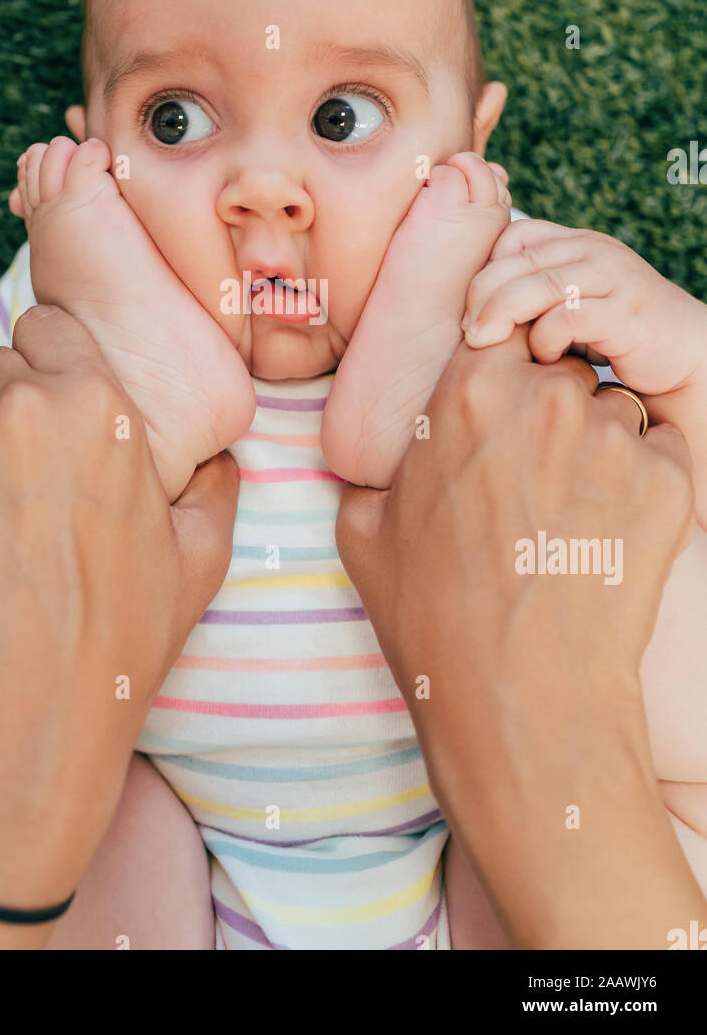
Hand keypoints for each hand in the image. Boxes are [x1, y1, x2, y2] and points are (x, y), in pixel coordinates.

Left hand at [0, 304, 237, 903]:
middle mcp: (20, 409)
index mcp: (98, 404)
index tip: (63, 401)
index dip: (56, 362)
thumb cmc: (123, 638)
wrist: (27, 716)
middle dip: (14, 402)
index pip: (50, 325)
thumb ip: (215, 487)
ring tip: (3, 509)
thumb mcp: (199, 557)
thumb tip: (221, 461)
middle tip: (36, 466)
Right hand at [336, 327, 698, 945]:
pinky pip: (660, 451)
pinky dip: (643, 479)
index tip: (497, 405)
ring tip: (571, 510)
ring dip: (598, 442)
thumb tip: (376, 458)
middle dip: (548, 408)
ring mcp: (613, 439)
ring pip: (614, 408)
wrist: (522, 701)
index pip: (497, 334)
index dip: (498, 369)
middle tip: (532, 474)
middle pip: (559, 370)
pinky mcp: (670, 482)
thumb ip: (374, 468)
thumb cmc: (434, 618)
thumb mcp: (363, 532)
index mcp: (465, 392)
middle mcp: (546, 399)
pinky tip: (609, 531)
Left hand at [462, 218, 706, 400]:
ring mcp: (613, 277)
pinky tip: (545, 358)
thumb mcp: (570, 307)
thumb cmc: (617, 339)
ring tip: (485, 342)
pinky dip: (545, 339)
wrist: (687, 358)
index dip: (484, 269)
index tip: (470, 308)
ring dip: (503, 314)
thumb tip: (471, 314)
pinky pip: (568, 316)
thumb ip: (533, 297)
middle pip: (517, 258)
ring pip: (539, 283)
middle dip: (482, 295)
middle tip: (468, 331)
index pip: (513, 237)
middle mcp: (594, 251)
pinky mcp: (626, 312)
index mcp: (576, 244)